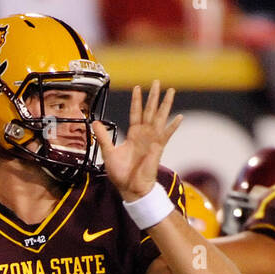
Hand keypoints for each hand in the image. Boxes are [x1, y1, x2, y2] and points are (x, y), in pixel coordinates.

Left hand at [91, 80, 181, 201]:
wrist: (131, 189)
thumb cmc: (121, 174)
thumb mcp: (108, 153)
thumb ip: (103, 137)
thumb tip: (94, 122)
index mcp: (134, 135)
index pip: (135, 113)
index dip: (136, 101)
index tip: (138, 88)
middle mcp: (145, 135)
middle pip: (150, 111)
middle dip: (153, 96)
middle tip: (157, 82)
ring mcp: (152, 141)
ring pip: (160, 117)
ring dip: (165, 104)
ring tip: (170, 91)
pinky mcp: (158, 148)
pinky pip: (167, 135)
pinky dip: (173, 126)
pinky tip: (180, 117)